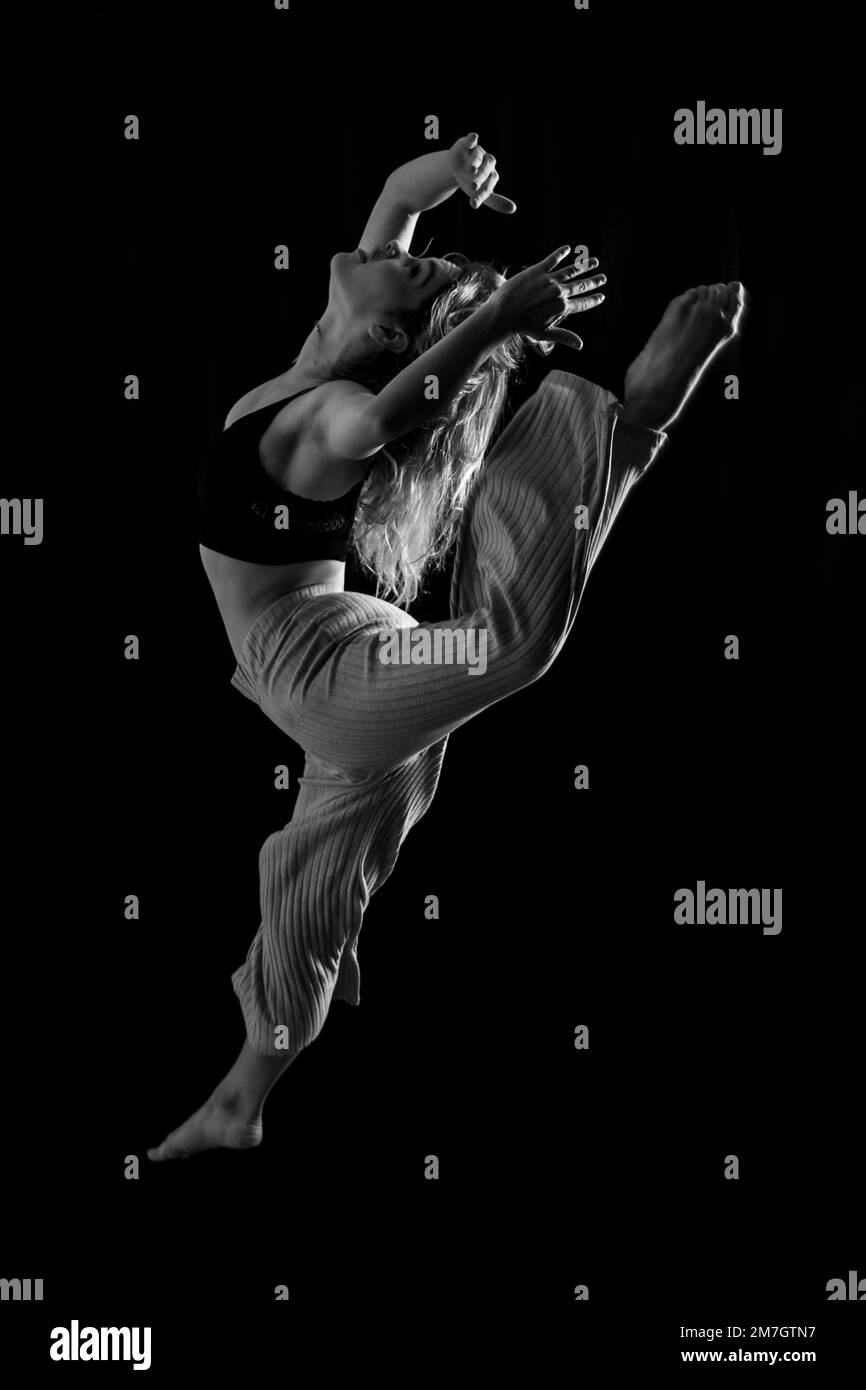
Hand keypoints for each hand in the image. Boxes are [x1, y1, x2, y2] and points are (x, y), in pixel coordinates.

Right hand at [447, 132, 516, 213]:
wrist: (456, 167)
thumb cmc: (471, 181)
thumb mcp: (483, 193)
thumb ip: (496, 201)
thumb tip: (514, 209)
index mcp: (492, 175)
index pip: (487, 187)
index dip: (480, 196)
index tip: (473, 204)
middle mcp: (487, 162)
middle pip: (484, 171)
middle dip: (479, 179)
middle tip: (473, 186)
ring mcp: (477, 152)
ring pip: (478, 157)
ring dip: (475, 162)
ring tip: (472, 169)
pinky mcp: (466, 144)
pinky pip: (470, 140)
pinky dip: (471, 139)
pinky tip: (473, 138)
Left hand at [488, 245, 606, 350]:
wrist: (504, 314)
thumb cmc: (523, 327)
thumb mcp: (545, 334)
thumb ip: (564, 337)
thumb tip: (581, 346)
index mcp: (562, 308)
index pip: (583, 303)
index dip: (594, 299)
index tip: (602, 296)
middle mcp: (559, 292)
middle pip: (581, 285)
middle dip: (594, 281)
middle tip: (603, 277)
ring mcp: (549, 280)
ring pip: (572, 270)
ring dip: (584, 266)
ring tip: (594, 261)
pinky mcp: (538, 270)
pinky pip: (553, 259)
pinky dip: (561, 253)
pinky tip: (568, 248)